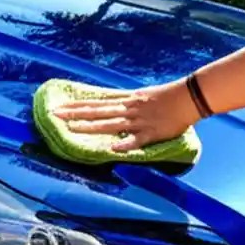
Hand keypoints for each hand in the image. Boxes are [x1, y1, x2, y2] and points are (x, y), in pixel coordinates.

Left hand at [51, 79, 201, 151]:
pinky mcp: (152, 132)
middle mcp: (128, 109)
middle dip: (75, 113)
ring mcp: (139, 121)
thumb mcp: (139, 96)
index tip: (59, 106)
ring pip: (111, 124)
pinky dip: (126, 144)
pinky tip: (113, 148)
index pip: (96, 103)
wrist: (189, 97)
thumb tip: (107, 104)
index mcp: (125, 101)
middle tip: (55, 114)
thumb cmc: (165, 97)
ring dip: (92, 127)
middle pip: (97, 111)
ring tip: (73, 129)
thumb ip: (123, 102)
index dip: (77, 105)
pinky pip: (137, 140)